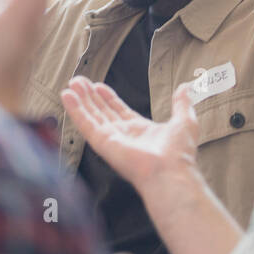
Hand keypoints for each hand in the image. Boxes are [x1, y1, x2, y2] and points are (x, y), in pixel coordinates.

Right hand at [60, 78, 199, 194]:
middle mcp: (123, 135)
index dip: (108, 97)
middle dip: (90, 96)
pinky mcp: (102, 143)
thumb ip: (181, 103)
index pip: (119, 110)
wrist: (171, 171)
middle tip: (79, 81)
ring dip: (80, 100)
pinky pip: (85, 124)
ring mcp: (111, 139)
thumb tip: (185, 88)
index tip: (98, 85)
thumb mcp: (185, 121)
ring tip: (71, 84)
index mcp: (139, 130)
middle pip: (102, 112)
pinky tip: (67, 96)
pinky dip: (75, 109)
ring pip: (91, 116)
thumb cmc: (179, 153)